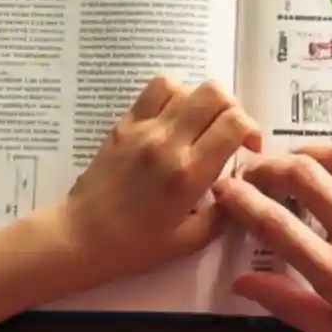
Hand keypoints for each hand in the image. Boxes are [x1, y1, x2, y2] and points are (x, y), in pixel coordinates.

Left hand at [59, 75, 260, 289]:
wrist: (81, 236)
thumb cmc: (136, 245)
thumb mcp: (191, 241)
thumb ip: (224, 213)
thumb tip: (240, 188)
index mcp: (189, 173)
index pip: (234, 123)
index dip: (251, 129)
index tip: (248, 148)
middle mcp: (169, 142)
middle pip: (214, 93)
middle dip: (233, 108)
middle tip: (229, 132)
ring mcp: (144, 128)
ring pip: (187, 86)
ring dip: (202, 101)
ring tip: (200, 125)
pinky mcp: (124, 123)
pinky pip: (156, 89)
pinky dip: (174, 94)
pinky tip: (174, 118)